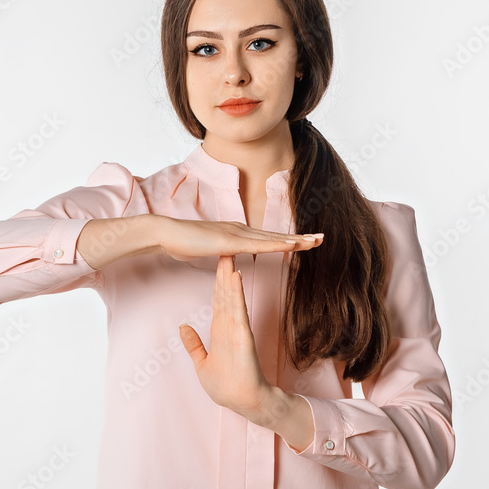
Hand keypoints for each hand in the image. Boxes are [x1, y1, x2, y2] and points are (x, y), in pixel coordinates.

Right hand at [158, 217, 322, 261]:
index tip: (305, 242)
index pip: (267, 239)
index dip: (287, 240)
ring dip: (295, 240)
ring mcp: (237, 234)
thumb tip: (226, 258)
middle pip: (276, 236)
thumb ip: (220, 252)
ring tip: (314, 241)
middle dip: (300, 238)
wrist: (166, 233)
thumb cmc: (182, 242)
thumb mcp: (207, 249)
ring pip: (273, 239)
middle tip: (321, 238)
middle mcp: (241, 230)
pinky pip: (259, 245)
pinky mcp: (231, 241)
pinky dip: (278, 244)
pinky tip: (292, 245)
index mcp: (237, 234)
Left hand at [179, 254, 271, 417]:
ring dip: (229, 275)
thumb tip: (183, 327)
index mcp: (220, 330)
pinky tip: (235, 276)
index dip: (216, 281)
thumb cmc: (226, 386)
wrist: (243, 401)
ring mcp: (237, 328)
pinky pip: (238, 310)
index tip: (215, 262)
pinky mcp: (242, 335)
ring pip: (231, 296)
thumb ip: (194, 345)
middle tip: (224, 247)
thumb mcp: (202, 363)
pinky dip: (235, 292)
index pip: (218, 300)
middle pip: (225, 293)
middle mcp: (229, 325)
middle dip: (223, 271)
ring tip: (229, 255)